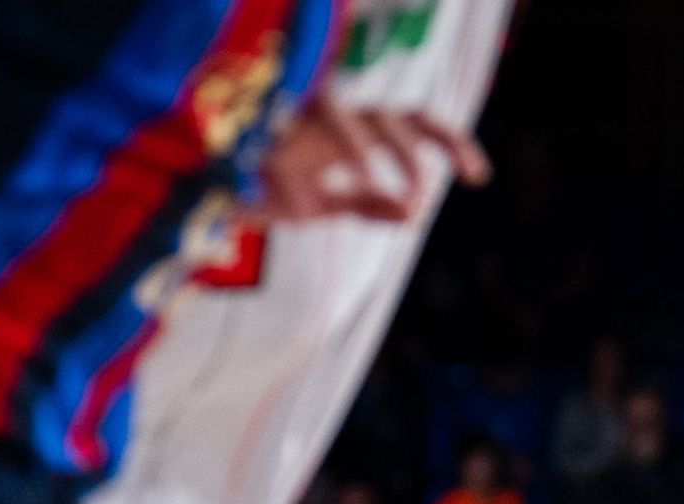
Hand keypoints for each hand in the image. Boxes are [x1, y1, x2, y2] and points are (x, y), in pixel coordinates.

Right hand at [253, 102, 489, 224]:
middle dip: (410, 153)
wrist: (203, 186)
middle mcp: (328, 118)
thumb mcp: (324, 203)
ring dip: (360, 148)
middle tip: (420, 195)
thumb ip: (367, 205)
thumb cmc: (267, 186)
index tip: (479, 177)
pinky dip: (292, 184)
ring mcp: (292, 120)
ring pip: (339, 111)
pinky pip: (282, 154)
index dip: (450, 142)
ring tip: (366, 184)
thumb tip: (412, 213)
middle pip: (387, 115)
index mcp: (352, 131)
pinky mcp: (254, 136)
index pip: (414, 121)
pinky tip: (298, 207)